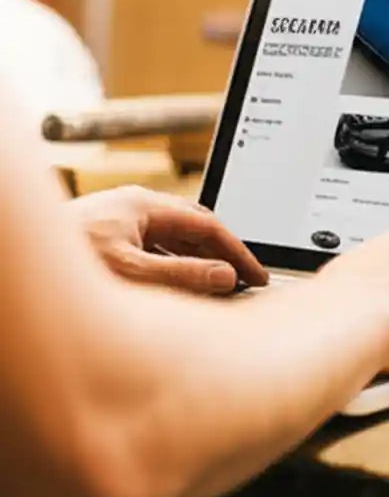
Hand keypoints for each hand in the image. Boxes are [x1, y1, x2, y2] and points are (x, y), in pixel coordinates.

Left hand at [70, 186, 268, 294]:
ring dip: (198, 263)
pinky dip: (175, 268)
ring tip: (219, 290)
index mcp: (145, 206)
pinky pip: (155, 250)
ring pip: (174, 240)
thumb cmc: (64, 263)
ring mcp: (121, 221)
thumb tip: (225, 276)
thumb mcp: (131, 273)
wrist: (15, 257)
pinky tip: (178, 291)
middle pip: (195, 228)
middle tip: (246, 280)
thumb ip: (183, 275)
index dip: (238, 252)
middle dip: (224, 254)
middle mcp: (135, 208)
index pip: (209, 226)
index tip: (257, 276)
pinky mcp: (109, 238)